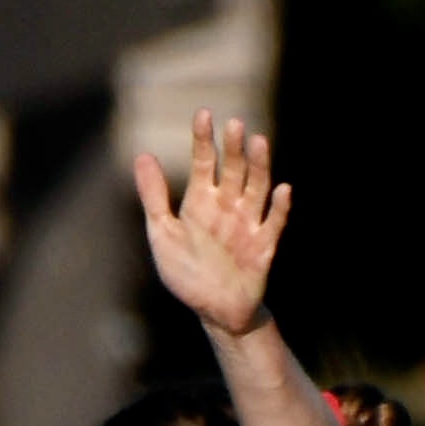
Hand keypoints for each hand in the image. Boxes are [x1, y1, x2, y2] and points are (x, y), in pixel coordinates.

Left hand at [133, 110, 288, 337]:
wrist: (213, 311)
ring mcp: (247, 225)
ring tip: (259, 142)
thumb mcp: (162, 233)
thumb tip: (142, 154)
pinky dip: (278, 208)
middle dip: (234, 148)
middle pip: (234, 170)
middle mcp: (227, 206)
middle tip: (234, 124)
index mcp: (201, 200)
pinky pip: (273, 224)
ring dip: (259, 167)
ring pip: (256, 189)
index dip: (204, 139)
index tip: (204, 114)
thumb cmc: (186, 272)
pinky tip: (282, 190)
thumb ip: (154, 196)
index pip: (205, 162)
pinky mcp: (263, 247)